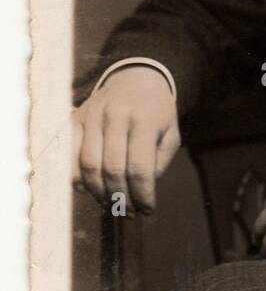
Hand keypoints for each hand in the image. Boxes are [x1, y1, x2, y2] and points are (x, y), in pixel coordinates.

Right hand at [72, 66, 180, 214]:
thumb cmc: (157, 112)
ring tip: (111, 204)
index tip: (148, 210)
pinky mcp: (76, 119)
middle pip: (112, 170)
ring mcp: (92, 116)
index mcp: (144, 120)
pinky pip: (69, 154)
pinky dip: (76, 176)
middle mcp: (116, 117)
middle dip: (121, 198)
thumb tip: (139, 192)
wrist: (136, 77)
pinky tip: (88, 189)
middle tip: (129, 212)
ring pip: (88, 165)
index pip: (140, 168)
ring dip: (99, 192)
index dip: (142, 195)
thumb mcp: (170, 134)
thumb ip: (158, 162)